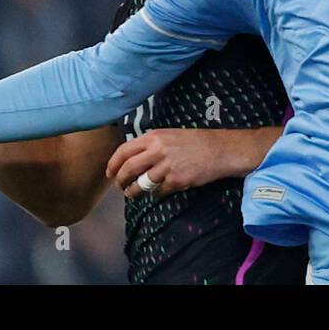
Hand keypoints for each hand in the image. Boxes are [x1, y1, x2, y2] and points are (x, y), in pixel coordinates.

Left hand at [106, 128, 242, 199]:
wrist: (218, 150)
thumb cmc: (194, 142)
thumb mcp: (169, 135)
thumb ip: (150, 144)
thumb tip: (132, 157)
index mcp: (153, 137)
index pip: (124, 151)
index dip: (113, 164)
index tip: (110, 173)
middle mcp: (157, 150)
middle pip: (128, 169)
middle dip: (120, 180)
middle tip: (120, 186)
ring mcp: (166, 166)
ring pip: (141, 184)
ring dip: (133, 191)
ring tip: (132, 194)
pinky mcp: (176, 180)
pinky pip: (158, 192)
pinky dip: (156, 194)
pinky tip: (158, 192)